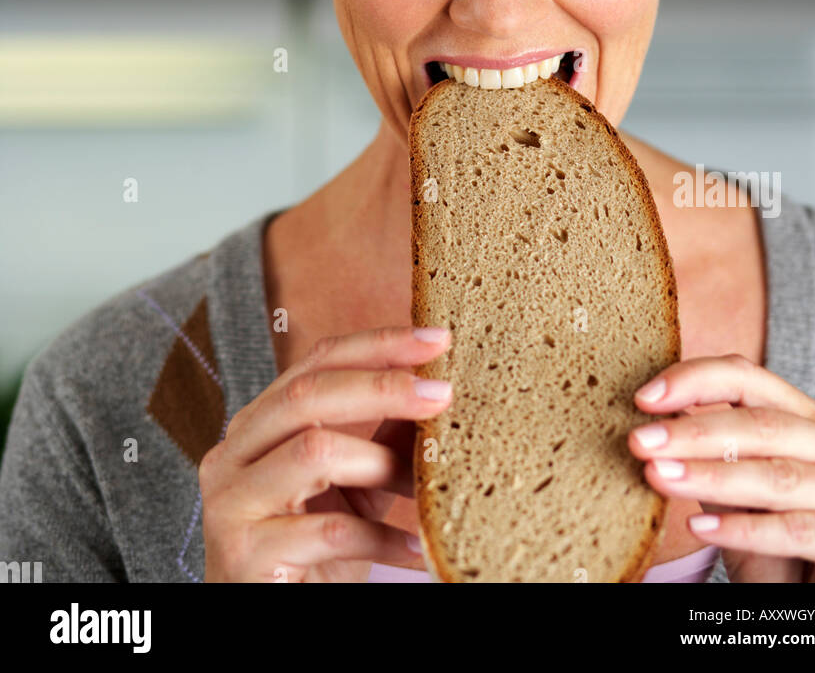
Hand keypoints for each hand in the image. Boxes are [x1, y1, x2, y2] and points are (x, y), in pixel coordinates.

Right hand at [199, 325, 450, 581]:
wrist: (264, 615)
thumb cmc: (309, 548)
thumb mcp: (352, 485)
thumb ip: (381, 438)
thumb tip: (434, 389)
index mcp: (259, 423)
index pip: (316, 361)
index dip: (377, 344)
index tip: (436, 339)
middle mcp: (234, 453)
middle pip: (307, 395)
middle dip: (382, 386)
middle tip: (442, 392)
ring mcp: (232, 502)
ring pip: (313, 452)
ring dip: (380, 464)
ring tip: (423, 487)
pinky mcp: (244, 552)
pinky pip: (327, 532)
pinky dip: (381, 538)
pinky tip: (414, 548)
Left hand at [628, 353, 814, 582]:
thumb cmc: (782, 552)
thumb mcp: (743, 496)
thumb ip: (714, 455)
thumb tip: (654, 418)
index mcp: (813, 423)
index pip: (751, 380)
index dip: (696, 381)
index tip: (644, 398)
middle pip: (764, 426)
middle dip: (695, 432)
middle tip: (641, 441)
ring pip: (779, 476)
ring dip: (712, 475)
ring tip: (660, 476)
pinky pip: (800, 530)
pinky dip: (747, 528)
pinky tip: (701, 529)